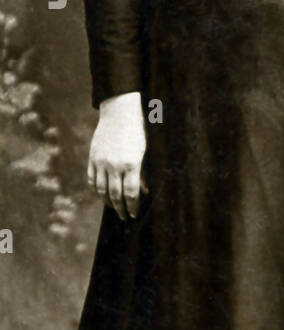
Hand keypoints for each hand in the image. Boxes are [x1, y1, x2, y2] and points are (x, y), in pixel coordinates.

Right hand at [87, 91, 146, 220]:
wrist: (119, 113)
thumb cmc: (137, 132)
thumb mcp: (144, 152)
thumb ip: (142, 173)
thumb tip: (143, 192)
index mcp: (131, 164)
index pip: (131, 193)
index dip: (132, 206)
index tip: (133, 215)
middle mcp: (114, 165)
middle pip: (115, 195)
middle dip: (121, 209)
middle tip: (124, 217)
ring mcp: (101, 162)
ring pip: (102, 189)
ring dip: (107, 202)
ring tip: (113, 208)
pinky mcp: (92, 158)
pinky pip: (92, 179)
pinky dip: (96, 189)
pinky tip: (101, 194)